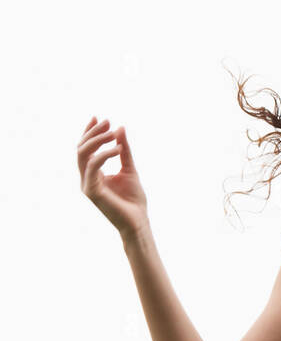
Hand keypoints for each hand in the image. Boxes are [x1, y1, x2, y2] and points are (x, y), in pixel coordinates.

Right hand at [78, 116, 148, 239]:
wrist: (138, 222)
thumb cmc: (134, 200)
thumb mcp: (129, 168)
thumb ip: (124, 150)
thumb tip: (120, 128)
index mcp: (93, 173)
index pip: (85, 148)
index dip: (90, 132)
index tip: (100, 118)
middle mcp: (86, 178)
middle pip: (81, 148)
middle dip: (93, 133)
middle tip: (108, 122)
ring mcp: (87, 185)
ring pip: (83, 154)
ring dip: (97, 140)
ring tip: (113, 133)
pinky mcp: (92, 191)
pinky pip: (93, 166)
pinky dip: (104, 154)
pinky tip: (118, 149)